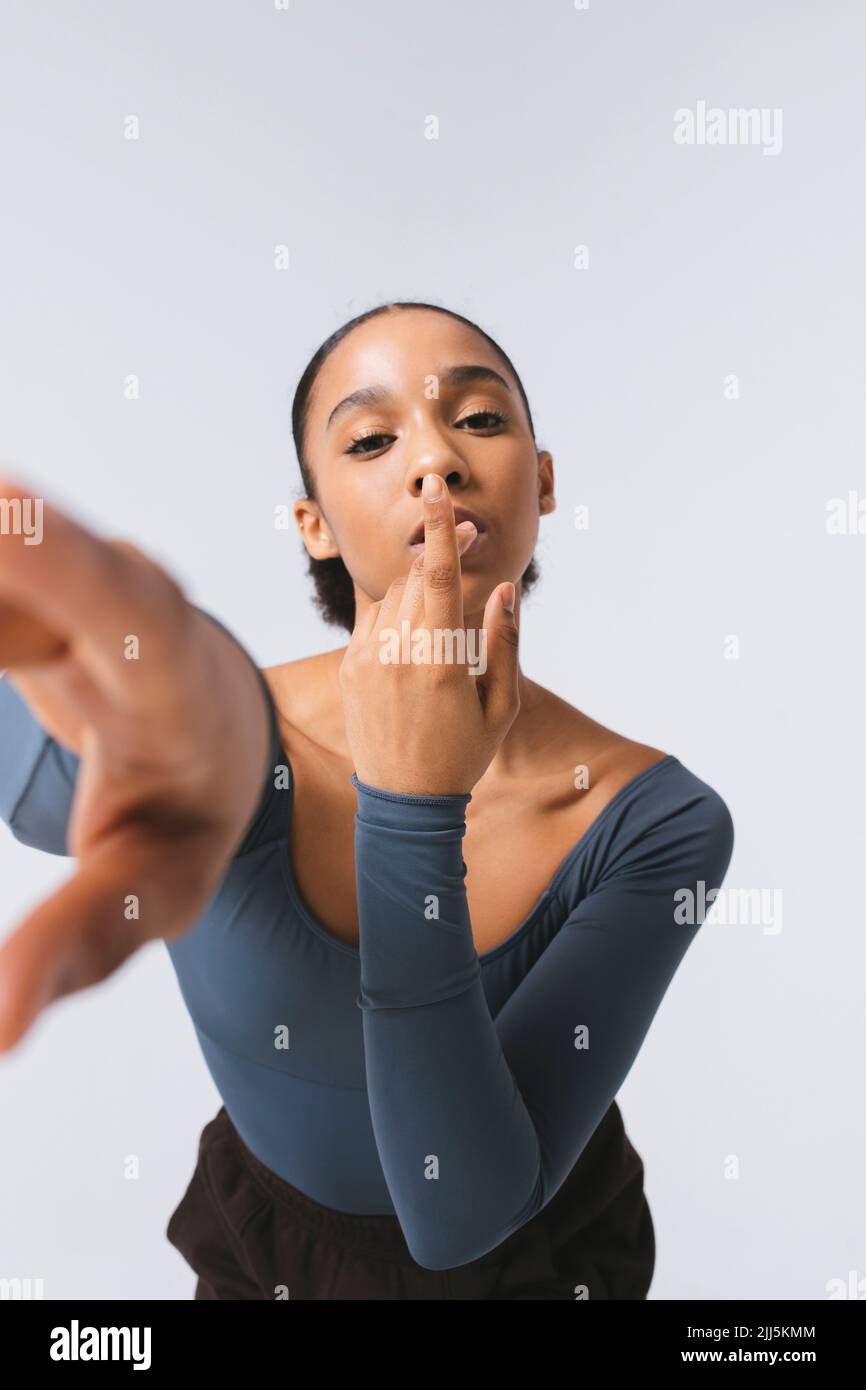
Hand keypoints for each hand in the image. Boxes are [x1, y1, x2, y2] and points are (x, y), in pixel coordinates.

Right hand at [0, 476, 271, 1050]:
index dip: (51, 555)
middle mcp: (127, 598)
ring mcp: (78, 564)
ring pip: (1, 534)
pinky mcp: (34, 559)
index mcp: (170, 677)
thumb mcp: (151, 888)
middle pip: (27, 540)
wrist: (208, 731)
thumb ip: (80, 945)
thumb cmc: (189, 811)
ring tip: (0, 665)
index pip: (124, 606)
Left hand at [338, 472, 519, 796]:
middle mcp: (398, 652)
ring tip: (443, 608)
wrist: (404, 801)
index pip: (439, 575)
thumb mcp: (501, 706)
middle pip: (417, 576)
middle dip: (440, 548)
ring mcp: (367, 658)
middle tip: (467, 531)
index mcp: (439, 659)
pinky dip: (396, 610)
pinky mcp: (350, 667)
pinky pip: (373, 618)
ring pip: (393, 594)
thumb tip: (507, 588)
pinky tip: (416, 630)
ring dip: (420, 584)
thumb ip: (505, 642)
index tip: (437, 489)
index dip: (439, 526)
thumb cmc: (463, 754)